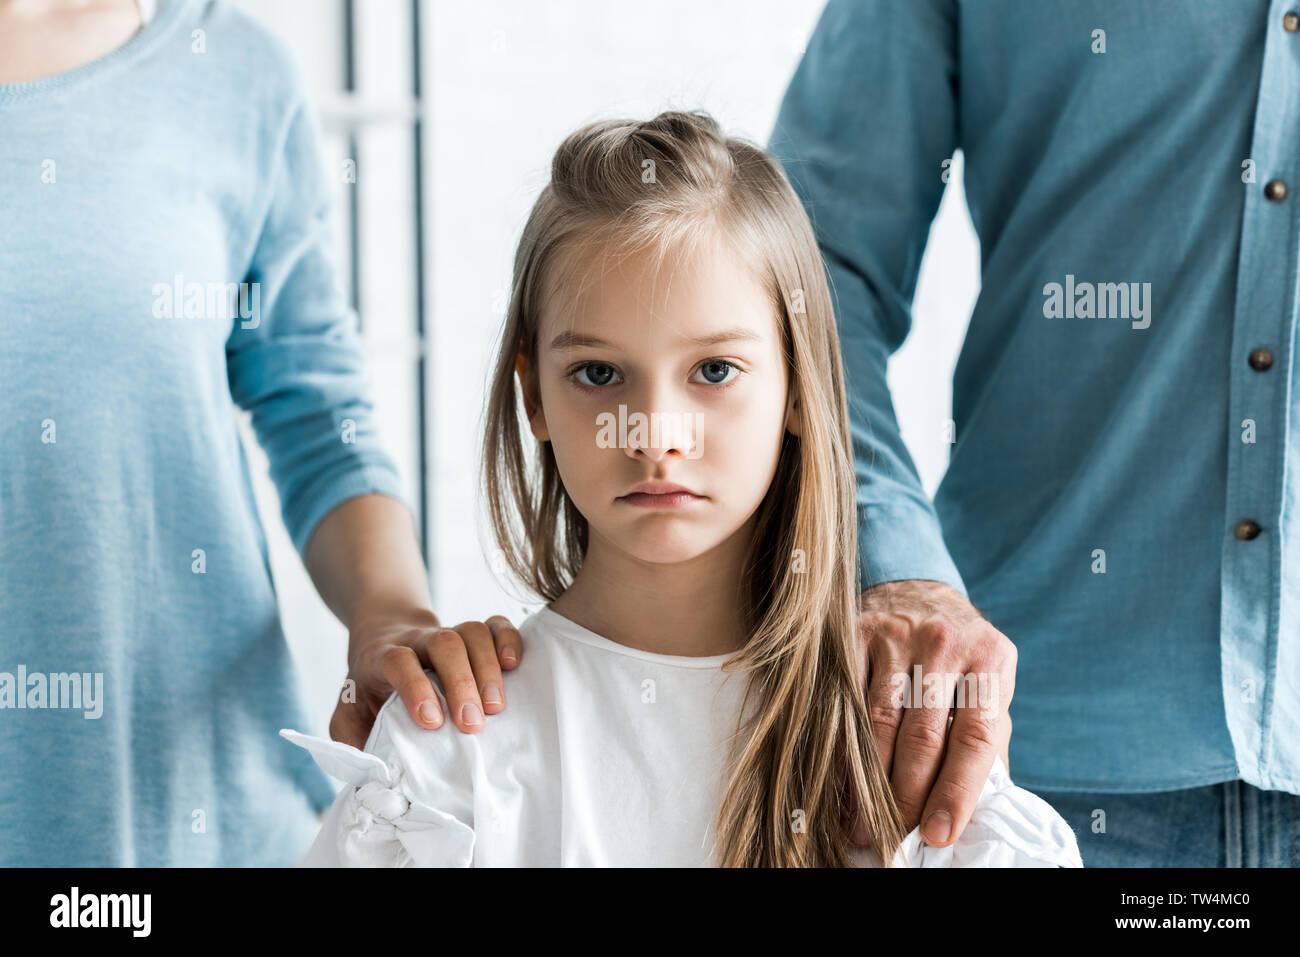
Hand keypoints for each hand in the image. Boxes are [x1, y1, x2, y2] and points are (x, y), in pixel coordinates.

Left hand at [329, 608, 522, 748]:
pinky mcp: (472, 634)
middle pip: (444, 643)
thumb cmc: (368, 688)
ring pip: (472, 632)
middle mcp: (417, 640)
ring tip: (496, 707)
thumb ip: (349, 741)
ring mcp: (447, 632)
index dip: (416, 688)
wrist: (381, 638)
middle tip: (472, 724)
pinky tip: (513, 665)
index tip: (431, 723)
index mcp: (382, 658)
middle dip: (461, 683)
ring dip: (488, 668)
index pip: (398, 661)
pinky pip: (495, 624)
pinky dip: (509, 640)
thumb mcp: (347, 714)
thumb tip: (369, 773)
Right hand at [850, 580, 1014, 848]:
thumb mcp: (989, 683)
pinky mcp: (855, 632)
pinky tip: (839, 778)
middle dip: (906, 796)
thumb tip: (979, 808)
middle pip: (923, 736)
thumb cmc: (960, 654)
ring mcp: (897, 635)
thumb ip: (989, 738)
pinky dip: (841, 745)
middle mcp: (946, 642)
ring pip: (879, 722)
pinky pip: (845, 699)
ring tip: (862, 823)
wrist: (917, 588)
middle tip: (895, 836)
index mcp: (991, 660)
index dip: (956, 792)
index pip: (975, 738)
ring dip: (868, 780)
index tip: (940, 834)